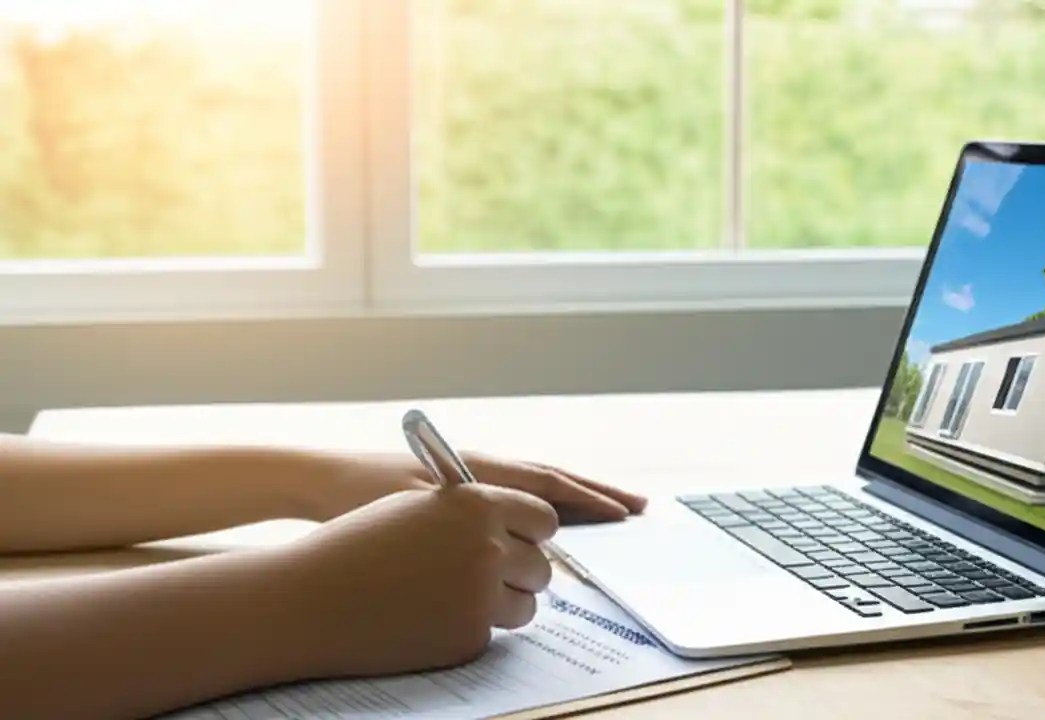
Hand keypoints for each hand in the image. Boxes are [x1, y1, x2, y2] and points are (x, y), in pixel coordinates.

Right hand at [284, 486, 556, 677]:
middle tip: (487, 578)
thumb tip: (513, 531)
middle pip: (541, 567)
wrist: (310, 596)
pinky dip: (467, 630)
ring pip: (526, 606)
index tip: (523, 541)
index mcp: (479, 504)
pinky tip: (429, 620)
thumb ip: (472, 514)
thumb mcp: (419, 505)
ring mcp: (482, 596)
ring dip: (503, 605)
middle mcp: (490, 547)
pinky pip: (491, 634)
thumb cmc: (356, 544)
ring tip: (457, 599)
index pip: (545, 518)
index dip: (532, 533)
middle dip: (519, 574)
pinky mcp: (469, 637)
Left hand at [310, 451, 645, 524]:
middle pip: (554, 480)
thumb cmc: (364, 497)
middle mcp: (485, 468)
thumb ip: (468, 518)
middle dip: (599, 494)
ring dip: (579, 499)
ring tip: (615, 511)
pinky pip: (520, 497)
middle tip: (641, 508)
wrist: (324, 481)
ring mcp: (477, 477)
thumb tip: (519, 532)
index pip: (548, 483)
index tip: (624, 514)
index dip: (589, 500)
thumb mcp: (418, 510)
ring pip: (540, 487)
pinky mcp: (464, 492)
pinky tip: (560, 522)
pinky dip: (550, 506)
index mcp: (480, 469)